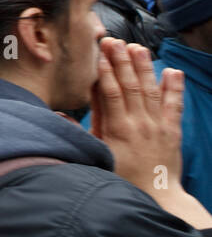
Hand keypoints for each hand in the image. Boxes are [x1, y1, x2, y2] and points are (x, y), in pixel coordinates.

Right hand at [89, 38, 210, 226]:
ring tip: (137, 47)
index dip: (105, 71)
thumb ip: (83, 132)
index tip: (99, 54)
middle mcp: (140, 123)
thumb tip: (63, 115)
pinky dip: (174, 87)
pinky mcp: (172, 130)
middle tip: (114, 41)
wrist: (157, 195)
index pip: (111, 93)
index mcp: (118, 129)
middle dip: (121, 61)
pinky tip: (171, 71)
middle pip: (130, 85)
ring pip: (150, 90)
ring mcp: (158, 125)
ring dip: (143, 67)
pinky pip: (174, 105)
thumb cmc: (122, 177)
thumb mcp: (98, 155)